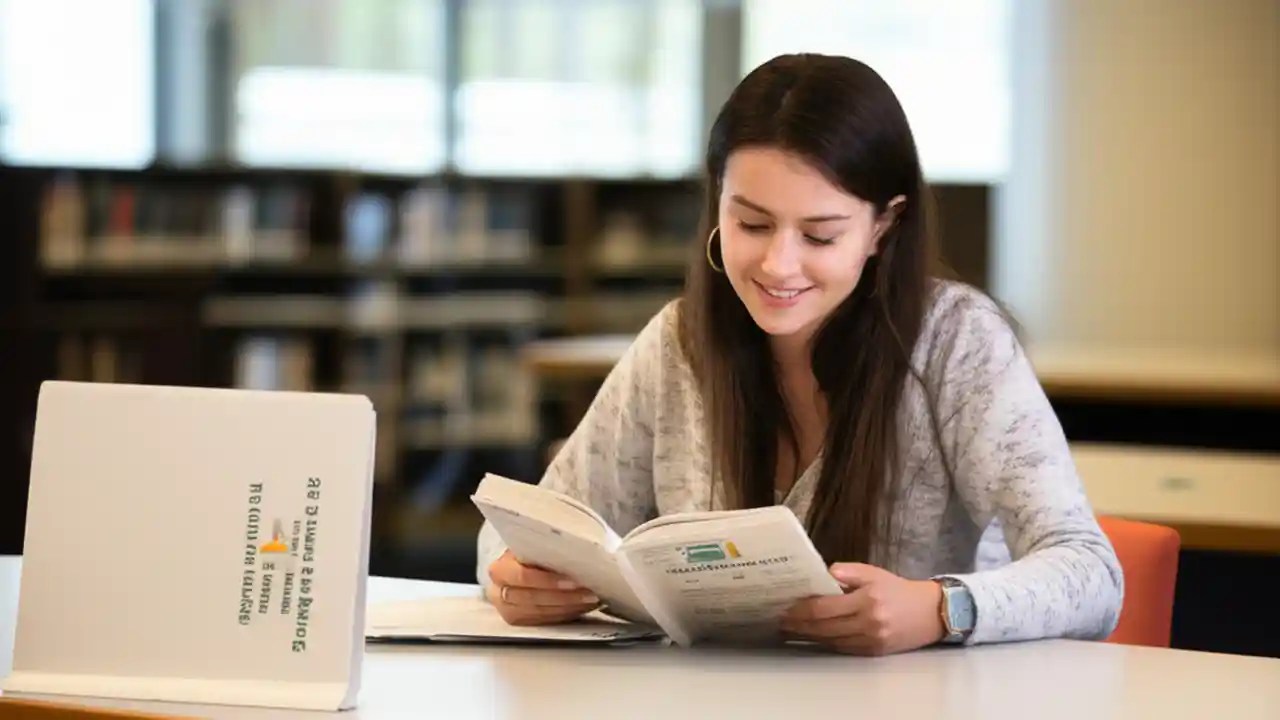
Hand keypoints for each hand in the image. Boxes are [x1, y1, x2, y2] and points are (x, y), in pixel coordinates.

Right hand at [485, 550, 600, 625]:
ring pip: (541, 613)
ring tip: (590, 599)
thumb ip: (546, 549)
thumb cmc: (528, 552)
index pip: (522, 576)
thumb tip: (576, 549)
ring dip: (569, 607)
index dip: (549, 580)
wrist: (516, 566)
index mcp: (500, 569)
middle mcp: (499, 592)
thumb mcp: (531, 546)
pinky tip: (581, 607)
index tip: (573, 580)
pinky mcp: (520, 622)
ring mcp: (508, 610)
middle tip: (589, 592)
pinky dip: (566, 614)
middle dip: (565, 597)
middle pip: (533, 598)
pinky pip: (545, 622)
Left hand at [780, 563, 945, 654]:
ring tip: (792, 630)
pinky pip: (844, 649)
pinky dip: (827, 643)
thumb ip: (845, 572)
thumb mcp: (873, 573)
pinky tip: (815, 638)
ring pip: (832, 641)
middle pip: (824, 628)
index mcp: (867, 600)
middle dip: (800, 626)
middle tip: (782, 622)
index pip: (825, 608)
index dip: (802, 610)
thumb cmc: (898, 589)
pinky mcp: (874, 652)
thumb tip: (820, 575)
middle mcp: (868, 622)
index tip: (786, 607)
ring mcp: (871, 640)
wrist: (931, 612)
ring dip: (809, 637)